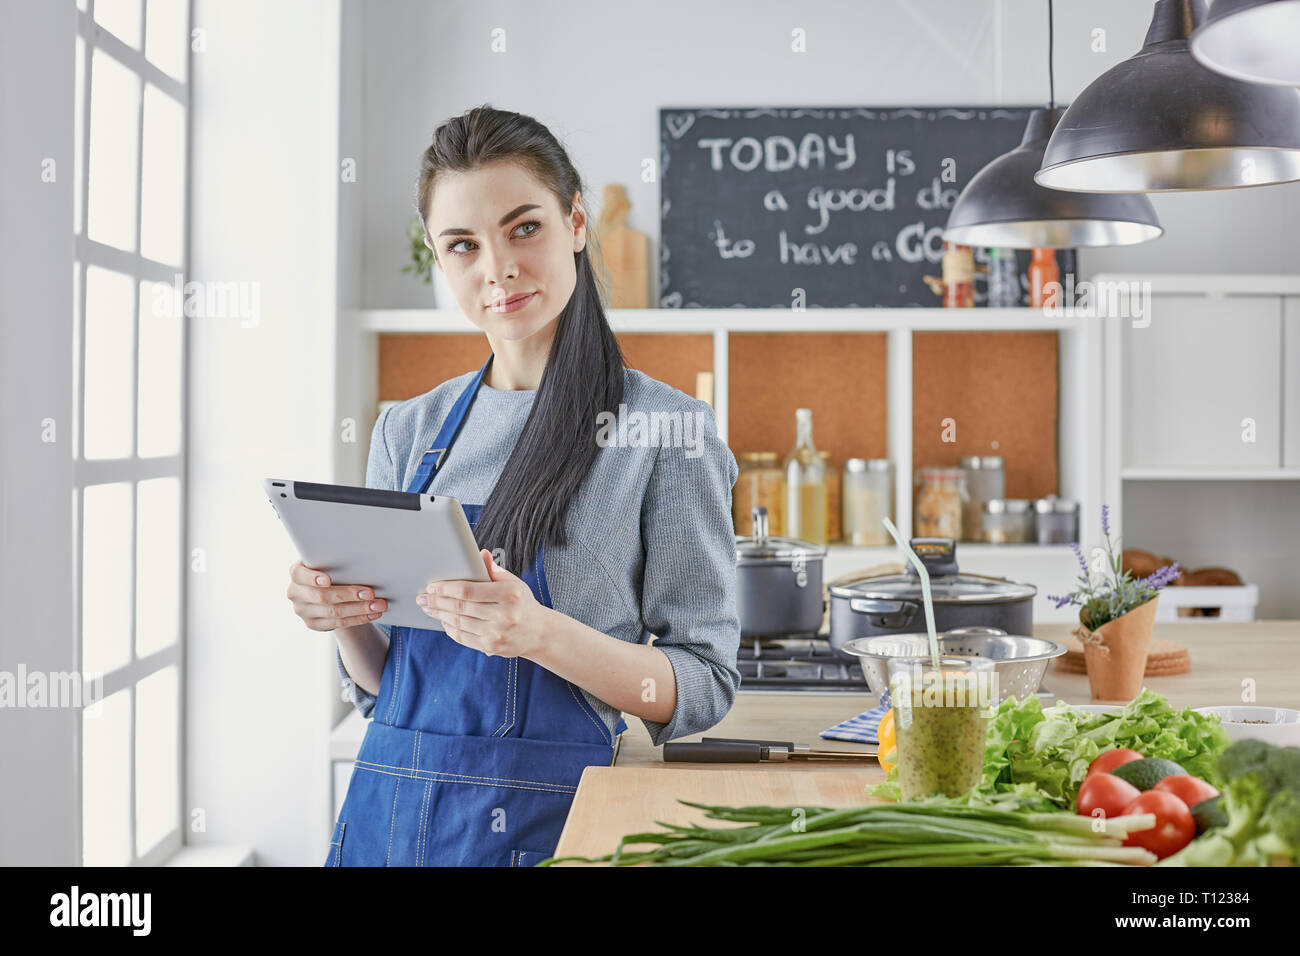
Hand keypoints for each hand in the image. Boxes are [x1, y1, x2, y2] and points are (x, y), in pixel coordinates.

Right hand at [286, 560, 386, 630]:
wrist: (327, 589)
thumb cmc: (331, 569)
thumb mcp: (329, 563)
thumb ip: (336, 562)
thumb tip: (364, 562)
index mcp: (297, 573)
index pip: (300, 575)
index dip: (313, 578)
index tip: (328, 580)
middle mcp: (295, 593)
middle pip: (323, 596)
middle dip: (349, 595)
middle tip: (370, 593)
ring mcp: (303, 611)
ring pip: (334, 612)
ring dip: (360, 609)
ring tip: (378, 605)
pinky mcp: (313, 624)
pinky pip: (338, 624)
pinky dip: (358, 618)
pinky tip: (373, 614)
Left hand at [417, 549, 548, 657]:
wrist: (539, 632)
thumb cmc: (523, 603)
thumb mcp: (514, 582)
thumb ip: (495, 570)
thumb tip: (480, 554)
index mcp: (509, 594)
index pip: (469, 591)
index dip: (446, 589)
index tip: (432, 586)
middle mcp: (503, 615)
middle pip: (461, 607)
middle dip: (437, 602)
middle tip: (422, 598)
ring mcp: (497, 633)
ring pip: (459, 623)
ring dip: (439, 615)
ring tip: (428, 608)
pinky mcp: (491, 647)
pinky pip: (463, 637)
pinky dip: (450, 628)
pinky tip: (443, 621)